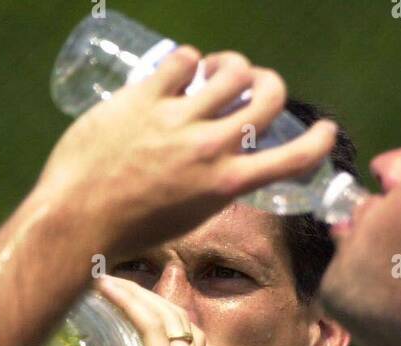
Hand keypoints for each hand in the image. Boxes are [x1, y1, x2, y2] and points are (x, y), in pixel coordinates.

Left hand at [34, 47, 336, 256]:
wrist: (77, 220)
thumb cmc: (128, 230)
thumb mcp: (189, 216)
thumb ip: (210, 185)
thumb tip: (217, 162)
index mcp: (228, 184)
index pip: (294, 158)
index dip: (318, 141)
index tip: (323, 129)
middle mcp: (211, 148)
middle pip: (268, 96)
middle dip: (270, 84)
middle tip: (255, 85)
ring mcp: (178, 119)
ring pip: (232, 69)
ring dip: (232, 65)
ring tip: (215, 72)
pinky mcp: (145, 98)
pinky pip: (183, 59)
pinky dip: (188, 60)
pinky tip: (177, 71)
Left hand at [64, 275, 207, 345]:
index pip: (183, 339)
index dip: (158, 314)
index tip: (121, 301)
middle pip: (179, 320)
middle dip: (146, 294)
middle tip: (105, 283)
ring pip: (168, 317)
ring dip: (135, 291)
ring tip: (102, 278)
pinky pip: (155, 330)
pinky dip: (131, 303)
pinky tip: (107, 287)